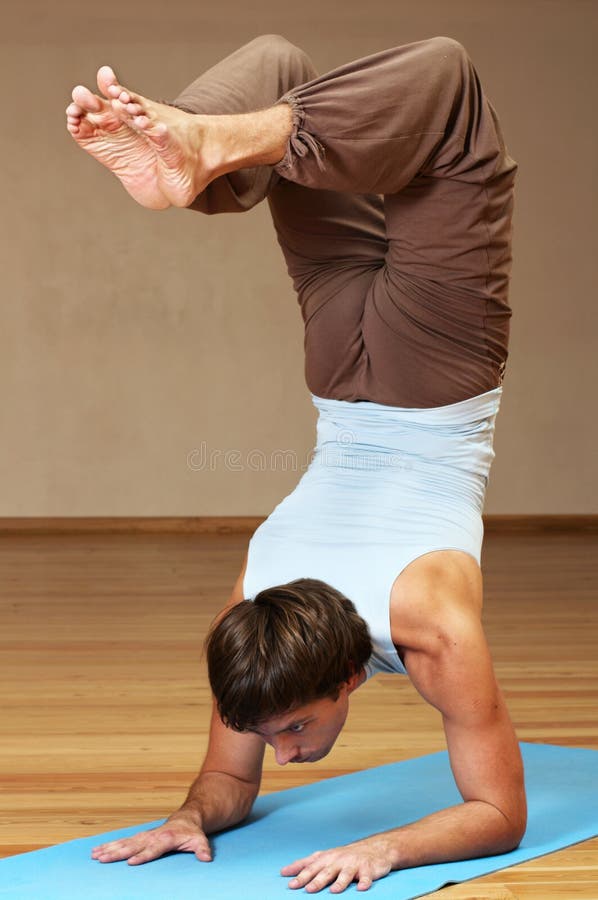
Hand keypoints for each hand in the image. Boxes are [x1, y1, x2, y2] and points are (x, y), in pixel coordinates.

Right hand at [91, 812, 211, 864]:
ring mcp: (144, 836)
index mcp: (166, 838)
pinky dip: (109, 845)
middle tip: (103, 859)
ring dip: (109, 849)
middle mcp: (152, 836)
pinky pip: (122, 841)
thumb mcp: (200, 839)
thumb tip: (206, 858)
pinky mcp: (140, 837)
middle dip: (118, 852)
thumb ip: (202, 849)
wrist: (186, 818)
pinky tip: (97, 851)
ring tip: (95, 855)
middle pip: (133, 845)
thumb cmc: (192, 832)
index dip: (143, 856)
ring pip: (124, 842)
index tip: (131, 863)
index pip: (153, 849)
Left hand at [280, 834, 393, 892]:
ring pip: (345, 874)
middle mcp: (338, 860)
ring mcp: (353, 863)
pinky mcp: (368, 868)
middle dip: (317, 880)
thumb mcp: (325, 857)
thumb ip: (306, 864)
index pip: (311, 866)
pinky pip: (366, 876)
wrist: (374, 848)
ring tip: (333, 891)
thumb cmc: (344, 856)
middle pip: (326, 871)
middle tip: (308, 889)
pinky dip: (364, 882)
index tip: (291, 884)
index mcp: (327, 858)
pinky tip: (361, 888)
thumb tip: (284, 872)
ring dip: (340, 882)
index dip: (301, 875)